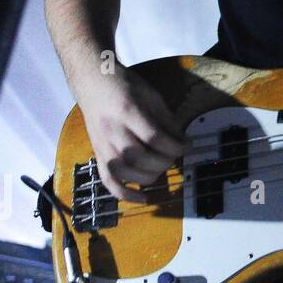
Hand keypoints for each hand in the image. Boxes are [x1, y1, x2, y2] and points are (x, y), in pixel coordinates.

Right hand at [75, 67, 187, 202]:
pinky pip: (109, 181)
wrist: (94, 84)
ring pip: (127, 171)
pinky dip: (126, 194)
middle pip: (141, 157)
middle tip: (176, 154)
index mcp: (127, 112)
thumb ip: (166, 120)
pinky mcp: (98, 155)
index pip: (154, 138)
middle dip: (165, 160)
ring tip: (163, 166)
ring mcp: (102, 146)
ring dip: (151, 175)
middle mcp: (112, 132)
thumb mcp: (151, 95)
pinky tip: (144, 198)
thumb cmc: (125, 87)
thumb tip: (183, 142)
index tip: (188, 146)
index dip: (175, 146)